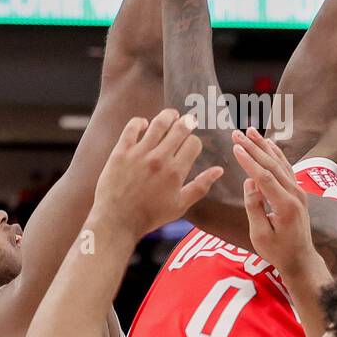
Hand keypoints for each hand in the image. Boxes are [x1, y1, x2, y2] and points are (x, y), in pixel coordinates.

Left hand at [92, 109, 222, 239]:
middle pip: (179, 128)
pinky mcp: (121, 151)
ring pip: (158, 123)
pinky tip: (144, 124)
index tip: (191, 145)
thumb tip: (219, 170)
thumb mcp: (180, 205)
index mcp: (176, 172)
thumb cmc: (149, 216)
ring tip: (171, 115)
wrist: (116, 221)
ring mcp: (139, 153)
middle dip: (186, 123)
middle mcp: (159, 159)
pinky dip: (140, 121)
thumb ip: (201, 186)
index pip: (193, 143)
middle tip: (186, 122)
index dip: (195, 142)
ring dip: (167, 116)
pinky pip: (132, 127)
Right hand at [232, 127, 316, 277]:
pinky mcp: (297, 191)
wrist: (300, 259)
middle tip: (237, 132)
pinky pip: (286, 168)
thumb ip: (254, 207)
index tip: (235, 147)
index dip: (249, 162)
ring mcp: (299, 191)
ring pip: (280, 163)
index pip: (265, 178)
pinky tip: (268, 144)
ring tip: (251, 131)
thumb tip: (249, 182)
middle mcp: (295, 194)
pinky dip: (276, 154)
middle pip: (272, 165)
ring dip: (264, 146)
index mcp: (285, 206)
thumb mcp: (260, 234)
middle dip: (254, 147)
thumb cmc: (277, 251)